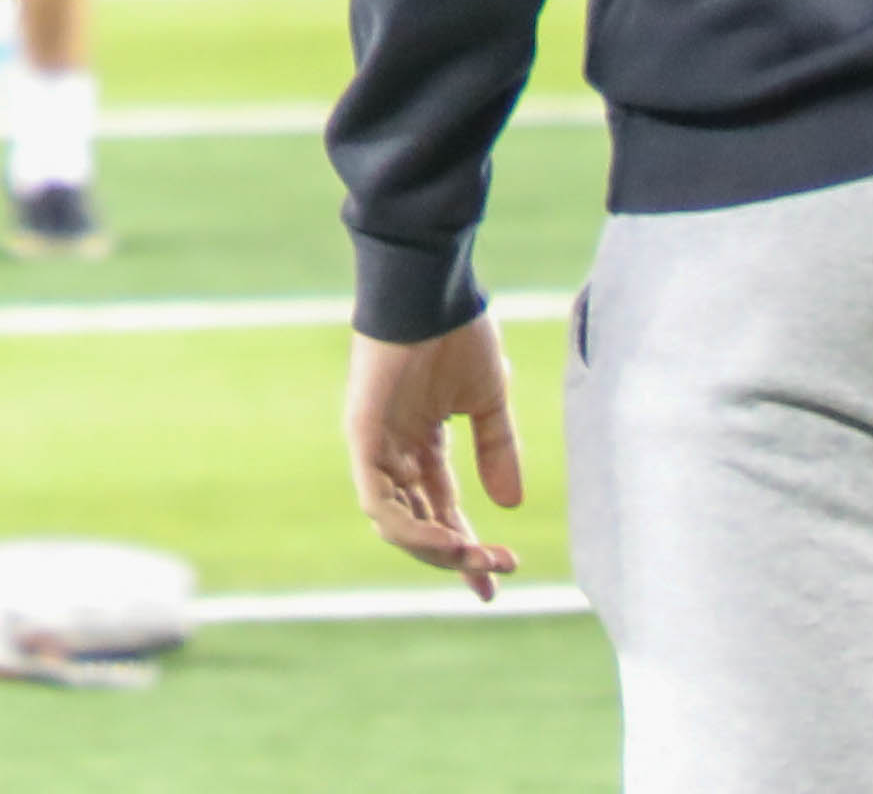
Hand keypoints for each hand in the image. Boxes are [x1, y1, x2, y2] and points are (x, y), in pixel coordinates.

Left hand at [346, 318, 525, 593]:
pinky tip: (448, 540)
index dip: (467, 549)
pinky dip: (409, 527)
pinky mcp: (362, 436)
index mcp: (422, 443)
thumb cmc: (457, 332)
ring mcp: (375, 446)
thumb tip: (510, 506)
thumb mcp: (488, 401)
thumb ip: (497, 450)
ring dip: (437, 548)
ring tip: (477, 558)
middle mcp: (395, 451)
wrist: (432, 290)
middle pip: (420, 523)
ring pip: (397, 522)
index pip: (441, 509)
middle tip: (496, 572)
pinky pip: (377, 499)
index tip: (496, 582)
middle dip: (457, 556)